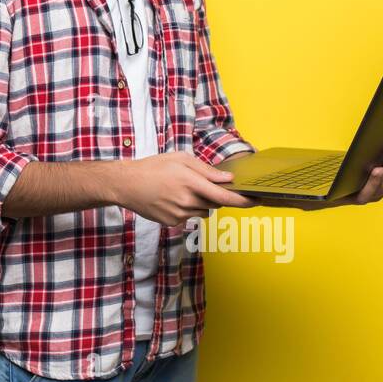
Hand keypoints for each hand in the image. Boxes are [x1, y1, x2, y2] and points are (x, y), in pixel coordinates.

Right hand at [114, 151, 257, 225]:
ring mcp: (179, 214)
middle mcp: (187, 201)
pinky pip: (189, 217)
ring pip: (203, 211)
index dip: (243, 201)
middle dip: (214, 196)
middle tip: (198, 184)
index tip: (256, 201)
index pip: (224, 197)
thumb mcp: (180, 158)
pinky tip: (170, 198)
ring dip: (200, 203)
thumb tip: (227, 179)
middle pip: (215, 204)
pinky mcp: (172, 222)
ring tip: (179, 190)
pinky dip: (186, 209)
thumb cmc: (153, 167)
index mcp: (191, 182)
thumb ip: (206, 170)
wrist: (126, 184)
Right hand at [252, 137, 382, 209]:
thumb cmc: (272, 192)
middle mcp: (347, 200)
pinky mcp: (363, 184)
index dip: (371, 185)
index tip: (375, 167)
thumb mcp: (264, 192)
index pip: (357, 198)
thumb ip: (258, 194)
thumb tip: (240, 189)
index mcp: (330, 203)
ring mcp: (358, 193)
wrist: (277, 193)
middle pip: (379, 190)